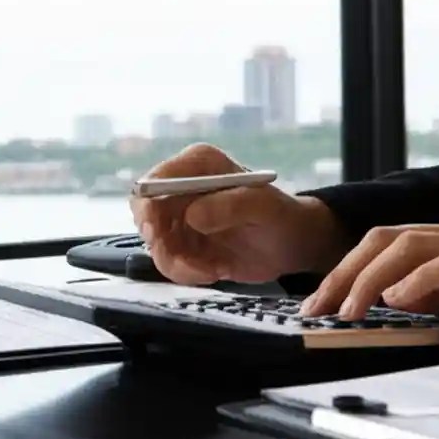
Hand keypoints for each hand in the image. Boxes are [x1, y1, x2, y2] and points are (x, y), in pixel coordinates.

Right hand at [128, 143, 352, 284]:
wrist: (293, 244)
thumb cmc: (282, 215)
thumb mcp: (263, 206)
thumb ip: (230, 206)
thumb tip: (192, 216)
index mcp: (198, 165)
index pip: (155, 180)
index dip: (148, 205)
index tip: (157, 233)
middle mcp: (182, 189)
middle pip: (145, 213)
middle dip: (159, 242)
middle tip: (183, 262)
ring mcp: (181, 218)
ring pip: (155, 244)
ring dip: (178, 263)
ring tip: (212, 270)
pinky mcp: (185, 244)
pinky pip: (170, 263)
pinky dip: (188, 273)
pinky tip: (215, 271)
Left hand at [299, 215, 438, 346]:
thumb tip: (396, 301)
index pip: (387, 244)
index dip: (349, 270)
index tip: (322, 302)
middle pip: (385, 238)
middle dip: (344, 272)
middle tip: (317, 306)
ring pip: (408, 246)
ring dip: (369, 278)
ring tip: (347, 310)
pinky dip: (418, 279)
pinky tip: (398, 298)